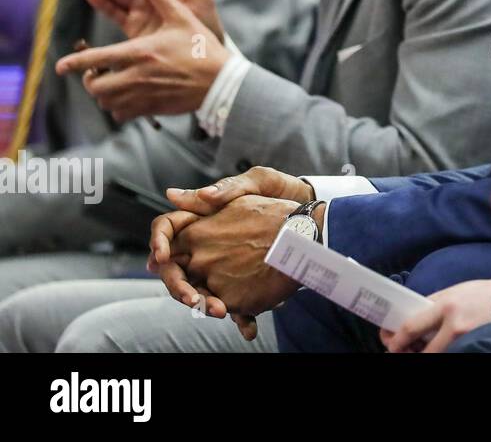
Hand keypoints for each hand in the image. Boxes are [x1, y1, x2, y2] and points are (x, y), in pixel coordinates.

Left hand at [54, 0, 227, 119]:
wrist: (222, 82)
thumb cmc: (202, 47)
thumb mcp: (182, 17)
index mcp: (140, 52)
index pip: (95, 60)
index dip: (73, 64)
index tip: (60, 67)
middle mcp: (137, 76)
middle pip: (96, 85)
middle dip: (89, 80)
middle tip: (94, 73)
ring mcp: (143, 95)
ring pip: (106, 101)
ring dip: (103, 94)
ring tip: (109, 84)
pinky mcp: (151, 108)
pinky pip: (122, 114)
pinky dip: (117, 108)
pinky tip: (125, 99)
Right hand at [148, 167, 313, 340]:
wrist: (312, 218)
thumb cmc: (281, 192)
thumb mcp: (257, 182)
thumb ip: (224, 189)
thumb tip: (174, 193)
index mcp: (204, 218)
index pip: (167, 231)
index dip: (159, 243)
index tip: (163, 257)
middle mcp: (207, 244)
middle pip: (179, 270)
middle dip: (181, 287)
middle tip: (193, 299)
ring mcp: (223, 265)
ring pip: (204, 290)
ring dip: (209, 305)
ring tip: (223, 312)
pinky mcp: (242, 280)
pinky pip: (234, 300)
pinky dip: (241, 315)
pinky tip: (249, 328)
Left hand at [379, 268, 490, 353]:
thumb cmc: (490, 292)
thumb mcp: (460, 290)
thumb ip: (437, 303)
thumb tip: (415, 316)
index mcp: (446, 302)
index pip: (411, 324)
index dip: (396, 338)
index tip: (389, 341)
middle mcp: (453, 321)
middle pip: (420, 346)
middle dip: (406, 352)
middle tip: (400, 352)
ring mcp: (465, 337)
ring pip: (435, 355)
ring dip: (425, 355)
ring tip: (421, 352)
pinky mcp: (478, 346)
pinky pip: (453, 355)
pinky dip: (444, 354)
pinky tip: (443, 352)